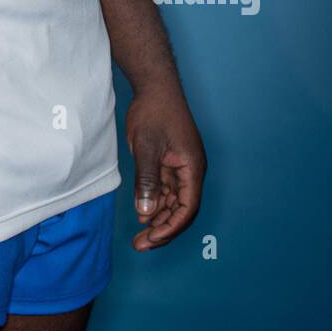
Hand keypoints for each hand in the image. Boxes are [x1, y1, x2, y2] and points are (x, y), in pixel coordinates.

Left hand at [125, 81, 206, 250]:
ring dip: (158, 217)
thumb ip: (147, 180)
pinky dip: (155, 201)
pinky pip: (166, 188)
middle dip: (162, 228)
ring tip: (139, 234)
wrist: (155, 86)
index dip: (169, 227)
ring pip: (173, 201)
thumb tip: (145, 212)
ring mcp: (181, 166)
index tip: (151, 239)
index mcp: (192, 168)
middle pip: (181, 208)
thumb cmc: (154, 112)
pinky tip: (142, 211)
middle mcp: (191, 171)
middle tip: (140, 244)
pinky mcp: (171, 161)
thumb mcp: (147, 147)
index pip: (187, 208)